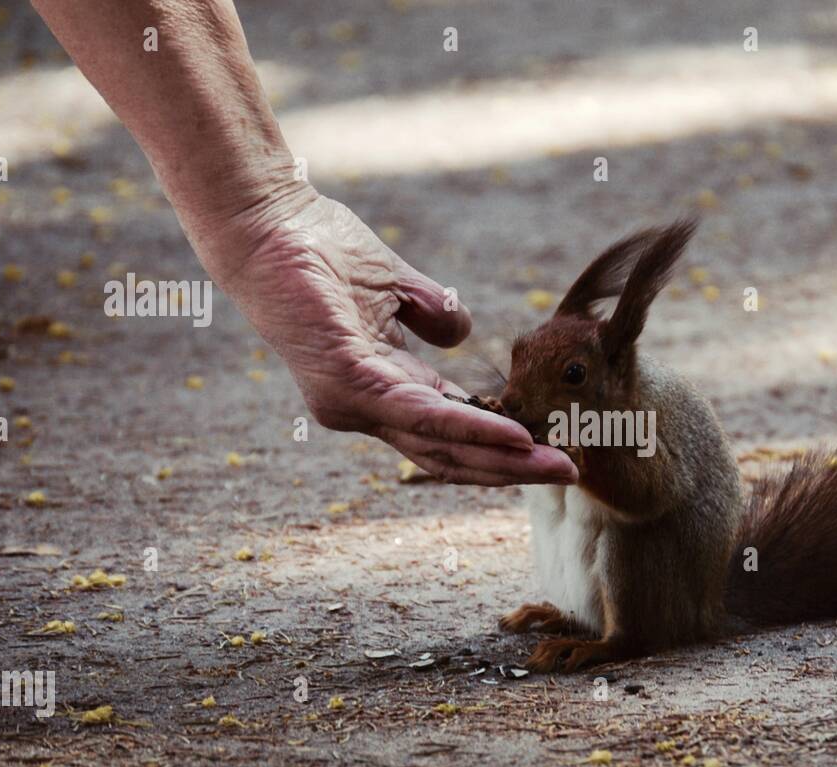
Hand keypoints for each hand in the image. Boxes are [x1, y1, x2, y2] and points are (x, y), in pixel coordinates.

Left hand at [197, 189, 577, 485]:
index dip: (498, 447)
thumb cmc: (321, 249)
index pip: (448, 432)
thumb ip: (433, 312)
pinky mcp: (348, 382)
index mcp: (384, 386)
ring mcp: (354, 400)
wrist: (268, 222)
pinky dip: (470, 428)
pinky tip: (512, 435)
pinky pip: (421, 414)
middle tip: (568, 473)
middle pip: (448, 455)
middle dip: (510, 469)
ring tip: (553, 465)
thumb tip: (464, 337)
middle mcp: (367, 406)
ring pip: (440, 445)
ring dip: (501, 459)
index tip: (550, 449)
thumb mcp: (395, 286)